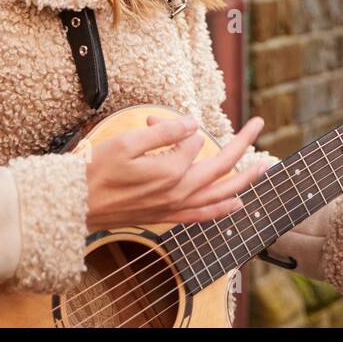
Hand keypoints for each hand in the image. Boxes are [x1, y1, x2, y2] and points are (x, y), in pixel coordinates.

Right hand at [84, 114, 268, 231]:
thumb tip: (192, 124)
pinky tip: (236, 204)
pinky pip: (204, 215)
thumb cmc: (97, 171)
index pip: (192, 141)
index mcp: (171, 172)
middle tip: (259, 124)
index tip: (158, 125)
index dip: (179, 127)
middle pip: (222, 167)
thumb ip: (164, 132)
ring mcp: (175, 208)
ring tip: (265, 165)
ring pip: (221, 193)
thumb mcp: (128, 142)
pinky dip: (223, 209)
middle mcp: (179, 193)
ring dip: (246, 177)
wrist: (77, 205)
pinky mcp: (167, 217)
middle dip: (244, 144)